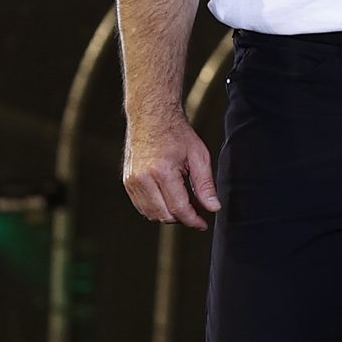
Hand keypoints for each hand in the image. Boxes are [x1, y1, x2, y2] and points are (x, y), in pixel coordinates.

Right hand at [122, 111, 219, 229]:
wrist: (151, 118)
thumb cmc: (177, 134)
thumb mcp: (199, 156)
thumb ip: (205, 185)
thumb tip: (213, 208)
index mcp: (162, 171)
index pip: (178, 208)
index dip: (193, 220)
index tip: (203, 224)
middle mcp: (142, 179)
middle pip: (164, 215)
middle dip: (182, 218)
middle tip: (197, 211)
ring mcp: (132, 181)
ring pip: (151, 214)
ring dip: (169, 215)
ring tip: (184, 204)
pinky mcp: (127, 182)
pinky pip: (142, 206)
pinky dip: (157, 209)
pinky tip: (170, 199)